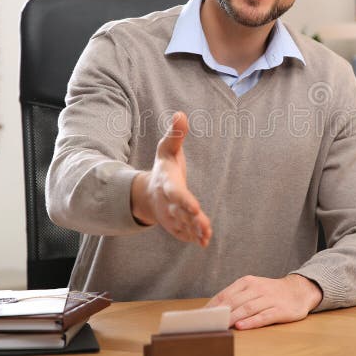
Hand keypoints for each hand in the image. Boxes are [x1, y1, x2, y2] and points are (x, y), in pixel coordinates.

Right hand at [131, 112, 211, 246]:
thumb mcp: (167, 148)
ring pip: (183, 225)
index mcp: (167, 183)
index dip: (185, 201)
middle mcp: (167, 201)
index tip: (195, 207)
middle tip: (204, 227)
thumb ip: (175, 134)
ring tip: (206, 237)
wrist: (149, 193)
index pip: (176, 193)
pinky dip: (193, 237)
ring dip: (195, 231)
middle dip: (192, 220)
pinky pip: (183, 233)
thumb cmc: (164, 168)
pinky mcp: (175, 224)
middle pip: (180, 212)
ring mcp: (170, 215)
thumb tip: (181, 114)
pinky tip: (204, 242)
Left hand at [205, 274, 322, 329]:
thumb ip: (235, 297)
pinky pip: (263, 316)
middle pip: (234, 301)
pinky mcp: (280, 310)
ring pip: (247, 308)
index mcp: (247, 282)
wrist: (298, 290)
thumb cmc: (270, 292)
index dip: (212, 306)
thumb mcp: (252, 288)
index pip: (225, 294)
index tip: (200, 316)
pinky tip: (241, 326)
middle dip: (219, 313)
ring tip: (221, 325)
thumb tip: (212, 309)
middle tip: (207, 323)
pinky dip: (251, 322)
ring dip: (232, 318)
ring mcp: (269, 299)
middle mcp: (257, 288)